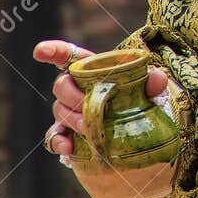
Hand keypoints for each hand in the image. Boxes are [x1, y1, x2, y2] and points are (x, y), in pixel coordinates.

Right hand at [32, 40, 168, 155]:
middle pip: (61, 86)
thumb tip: (158, 78)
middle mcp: (75, 87)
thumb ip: (153, 81)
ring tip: (89, 129)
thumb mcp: (149, 88)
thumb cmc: (138, 99)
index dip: (53, 51)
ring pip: (59, 110)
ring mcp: (69, 111)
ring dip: (72, 119)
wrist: (136, 129)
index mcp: (91, 69)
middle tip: (88, 108)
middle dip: (72, 96)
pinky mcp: (68, 133)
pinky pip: (55, 136)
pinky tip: (67, 147)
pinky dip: (58, 141)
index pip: (68, 55)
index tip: (40, 52)